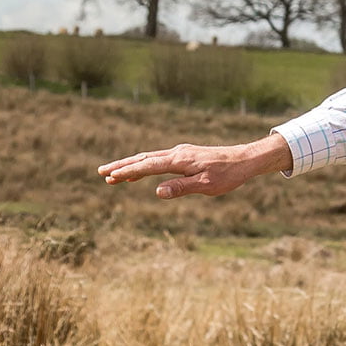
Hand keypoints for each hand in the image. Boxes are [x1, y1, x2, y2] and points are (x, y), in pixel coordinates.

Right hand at [97, 133, 292, 198]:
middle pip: (143, 158)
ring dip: (131, 166)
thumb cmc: (228, 175)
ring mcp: (181, 153)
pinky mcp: (185, 156)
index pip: (147, 166)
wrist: (245, 160)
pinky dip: (145, 166)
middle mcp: (177, 153)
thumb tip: (158, 192)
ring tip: (114, 176)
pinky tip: (140, 173)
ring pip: (150, 158)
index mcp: (180, 160)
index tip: (110, 176)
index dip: (127, 171)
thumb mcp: (206, 186)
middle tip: (101, 173)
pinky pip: (159, 160)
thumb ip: (181, 188)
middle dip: (121, 166)